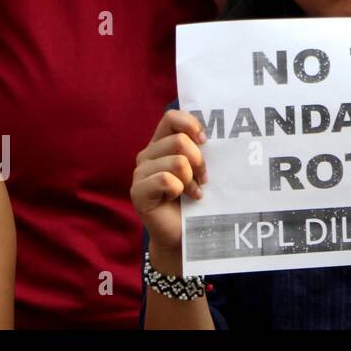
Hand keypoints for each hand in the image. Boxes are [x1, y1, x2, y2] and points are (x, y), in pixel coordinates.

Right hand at [131, 109, 207, 260]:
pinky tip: (183, 198)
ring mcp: (140, 173)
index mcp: (161, 143)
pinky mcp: (137, 192)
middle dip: (199, 161)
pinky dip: (180, 190)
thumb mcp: (200, 167)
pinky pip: (166, 180)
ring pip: (177, 161)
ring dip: (191, 179)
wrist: (184, 232)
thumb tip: (213, 132)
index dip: (191, 125)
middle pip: (179, 141)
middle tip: (202, 178)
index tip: (205, 141)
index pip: (172, 117)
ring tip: (192, 191)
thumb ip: (200, 148)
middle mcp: (147, 155)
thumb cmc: (195, 197)